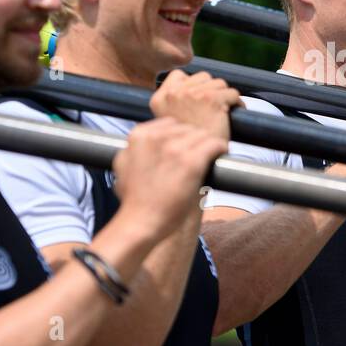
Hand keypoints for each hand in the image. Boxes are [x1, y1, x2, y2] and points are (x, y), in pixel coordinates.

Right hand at [111, 117, 227, 232]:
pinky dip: (220, 147)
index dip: (180, 136)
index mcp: (139, 135)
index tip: (186, 146)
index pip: (170, 123)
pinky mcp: (191, 162)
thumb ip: (133, 147)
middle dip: (195, 141)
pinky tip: (221, 152)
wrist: (141, 222)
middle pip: (188, 129)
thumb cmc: (133, 200)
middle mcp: (157, 138)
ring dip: (208, 145)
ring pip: (202, 135)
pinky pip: (214, 144)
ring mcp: (174, 149)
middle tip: (200, 154)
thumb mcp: (123, 164)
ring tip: (212, 154)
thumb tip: (146, 140)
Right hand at [151, 70, 241, 139]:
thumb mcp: (170, 122)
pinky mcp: (212, 99)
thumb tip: (191, 84)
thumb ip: (174, 102)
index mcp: (159, 99)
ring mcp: (192, 95)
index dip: (193, 84)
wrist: (196, 161)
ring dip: (224, 95)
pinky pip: (232, 93)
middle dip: (210, 89)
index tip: (200, 98)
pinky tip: (235, 112)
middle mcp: (174, 94)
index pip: (179, 75)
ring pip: (219, 83)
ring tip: (225, 109)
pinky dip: (237, 103)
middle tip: (214, 106)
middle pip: (202, 77)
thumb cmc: (187, 146)